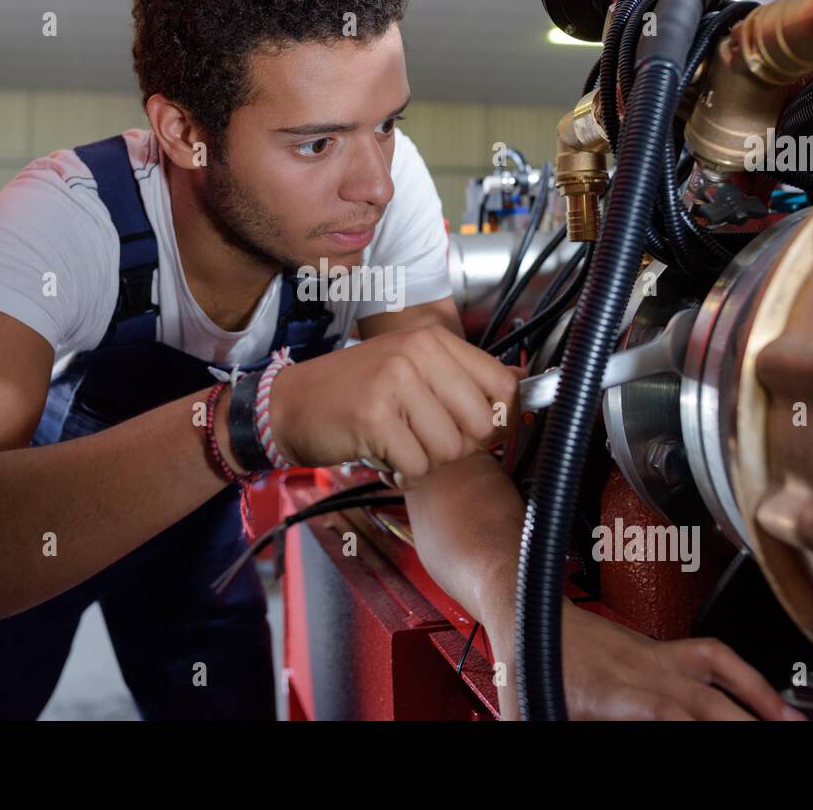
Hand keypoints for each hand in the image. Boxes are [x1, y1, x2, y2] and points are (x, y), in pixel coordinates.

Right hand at [267, 326, 522, 482]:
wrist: (290, 405)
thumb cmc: (354, 393)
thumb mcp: (411, 369)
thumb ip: (462, 378)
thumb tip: (522, 388)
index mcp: (432, 339)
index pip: (503, 386)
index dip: (501, 421)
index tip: (482, 434)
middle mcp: (416, 354)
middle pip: (482, 425)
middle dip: (460, 448)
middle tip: (427, 442)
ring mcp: (394, 383)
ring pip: (450, 450)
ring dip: (426, 462)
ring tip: (400, 446)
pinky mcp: (375, 417)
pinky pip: (418, 466)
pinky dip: (403, 473)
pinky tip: (383, 456)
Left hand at [485, 600, 806, 720]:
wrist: (525, 604)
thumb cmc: (529, 661)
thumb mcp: (533, 712)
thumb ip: (546, 727)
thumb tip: (545, 734)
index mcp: (612, 691)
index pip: (669, 713)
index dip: (701, 725)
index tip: (734, 744)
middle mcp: (641, 669)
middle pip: (705, 700)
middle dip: (745, 724)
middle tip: (780, 745)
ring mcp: (654, 654)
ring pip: (718, 671)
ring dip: (761, 698)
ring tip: (796, 726)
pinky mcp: (661, 647)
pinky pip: (712, 654)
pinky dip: (747, 674)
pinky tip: (769, 699)